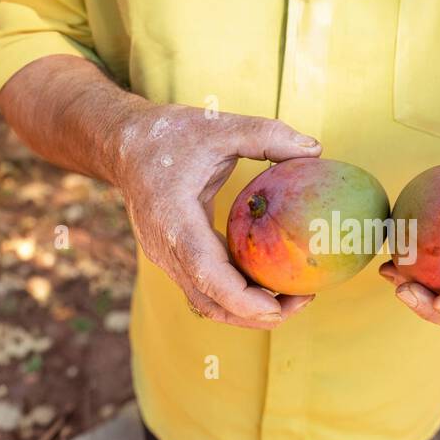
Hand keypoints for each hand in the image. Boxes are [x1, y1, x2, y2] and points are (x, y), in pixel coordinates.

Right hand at [112, 103, 321, 328]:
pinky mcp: (175, 258)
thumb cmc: (169, 135)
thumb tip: (316, 150)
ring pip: (208, 302)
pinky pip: (206, 288)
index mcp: (173, 220)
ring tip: (293, 297)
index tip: (279, 306)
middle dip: (257, 314)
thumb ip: (266, 134)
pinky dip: (237, 294)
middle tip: (304, 300)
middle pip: (211, 302)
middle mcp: (166, 248)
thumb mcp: (218, 126)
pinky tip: (270, 281)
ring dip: (248, 309)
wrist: (123, 146)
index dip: (243, 299)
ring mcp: (167, 258)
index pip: (207, 274)